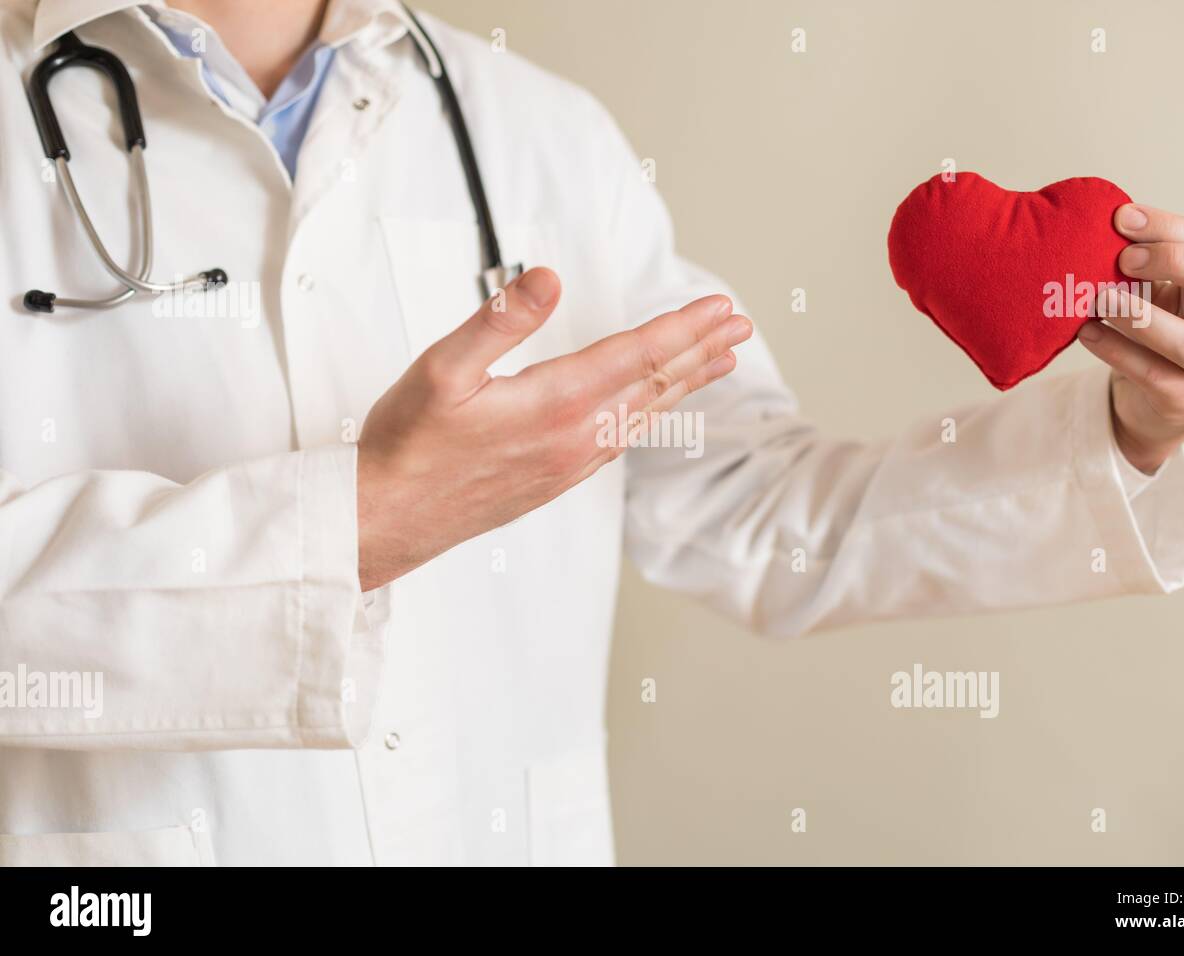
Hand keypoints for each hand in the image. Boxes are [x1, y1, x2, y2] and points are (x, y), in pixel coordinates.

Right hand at [356, 267, 751, 590]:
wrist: (387, 519)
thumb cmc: (408, 445)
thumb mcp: (442, 369)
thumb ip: (499, 320)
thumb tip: (548, 278)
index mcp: (555, 404)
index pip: (638, 355)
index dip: (683, 326)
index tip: (720, 306)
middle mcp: (575, 438)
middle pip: (654, 385)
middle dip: (701, 350)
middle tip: (740, 325)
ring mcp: (570, 464)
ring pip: (644, 415)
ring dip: (685, 383)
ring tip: (718, 362)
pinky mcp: (558, 481)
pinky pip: (622, 441)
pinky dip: (651, 415)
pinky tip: (653, 408)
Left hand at [1076, 204, 1183, 473]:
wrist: (1156, 404)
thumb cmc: (1157, 340)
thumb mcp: (1159, 297)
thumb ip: (1141, 268)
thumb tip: (1097, 229)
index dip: (1168, 226)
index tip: (1121, 218)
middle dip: (1174, 262)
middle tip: (1123, 259)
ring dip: (1140, 317)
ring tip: (1099, 300)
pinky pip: (1152, 374)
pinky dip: (1116, 351)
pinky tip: (1086, 333)